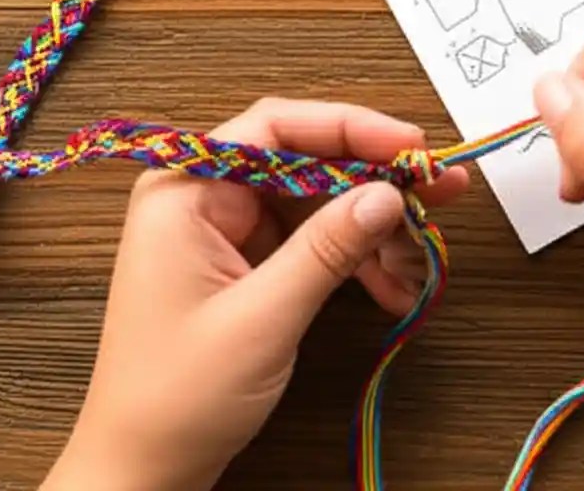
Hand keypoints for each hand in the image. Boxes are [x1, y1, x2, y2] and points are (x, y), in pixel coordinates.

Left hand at [41, 99, 467, 490]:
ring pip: (319, 204)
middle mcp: (205, 201)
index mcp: (184, 192)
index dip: (349, 128)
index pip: (276, 127)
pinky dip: (355, 260)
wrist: (144, 467)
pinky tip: (391, 286)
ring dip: (373, 230)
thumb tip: (386, 193)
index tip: (409, 146)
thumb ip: (326, 248)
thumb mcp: (262, 316)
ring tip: (416, 263)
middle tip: (439, 192)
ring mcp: (227, 234)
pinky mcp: (248, 267)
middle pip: (306, 162)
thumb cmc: (175, 395)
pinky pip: (314, 242)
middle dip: (374, 181)